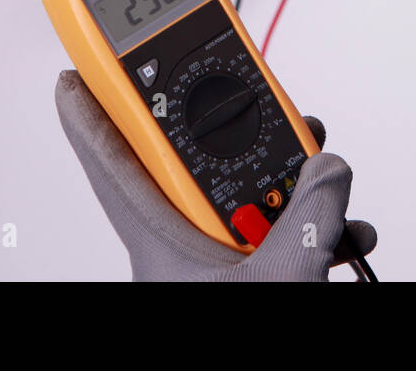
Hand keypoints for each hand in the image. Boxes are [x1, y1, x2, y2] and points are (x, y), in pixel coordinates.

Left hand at [55, 70, 375, 280]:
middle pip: (198, 163)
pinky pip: (280, 228)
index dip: (88, 114)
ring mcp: (218, 260)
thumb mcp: (281, 278)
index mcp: (160, 239)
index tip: (71, 72)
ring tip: (326, 186)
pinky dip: (316, 224)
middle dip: (241, 132)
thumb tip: (329, 166)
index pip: (111, 163)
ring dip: (297, 186)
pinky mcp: (253, 274)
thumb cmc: (232, 347)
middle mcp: (183, 243)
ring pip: (248, 195)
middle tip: (269, 109)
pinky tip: (345, 234)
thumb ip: (307, 213)